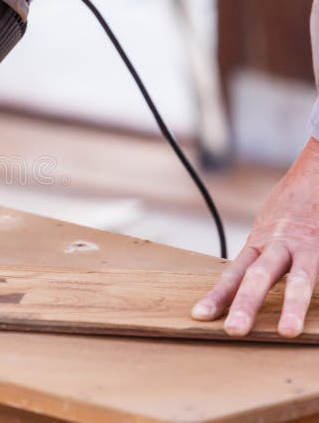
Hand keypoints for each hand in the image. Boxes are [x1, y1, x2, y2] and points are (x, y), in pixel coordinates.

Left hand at [191, 137, 318, 337]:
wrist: (315, 175)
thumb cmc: (289, 208)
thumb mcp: (267, 230)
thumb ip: (257, 258)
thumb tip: (235, 291)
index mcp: (259, 243)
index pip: (233, 273)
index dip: (218, 295)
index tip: (200, 316)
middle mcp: (280, 246)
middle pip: (259, 276)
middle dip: (246, 305)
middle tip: (233, 331)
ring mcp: (308, 248)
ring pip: (299, 279)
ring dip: (291, 306)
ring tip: (286, 331)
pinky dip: (318, 299)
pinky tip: (314, 322)